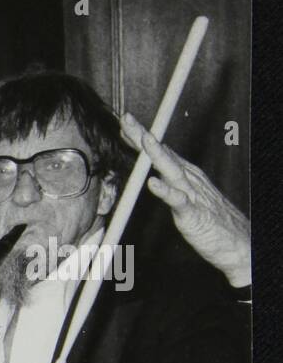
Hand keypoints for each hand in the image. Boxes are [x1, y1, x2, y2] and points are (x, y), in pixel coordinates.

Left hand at [121, 112, 250, 287]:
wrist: (237, 243)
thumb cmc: (209, 220)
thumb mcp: (184, 198)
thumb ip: (168, 186)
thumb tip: (148, 177)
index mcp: (184, 175)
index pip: (160, 152)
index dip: (141, 137)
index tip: (124, 123)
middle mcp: (188, 179)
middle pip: (162, 154)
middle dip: (144, 136)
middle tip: (127, 119)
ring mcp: (192, 194)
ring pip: (171, 170)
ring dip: (157, 155)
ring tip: (144, 140)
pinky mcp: (193, 214)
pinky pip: (178, 201)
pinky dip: (166, 192)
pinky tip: (153, 184)